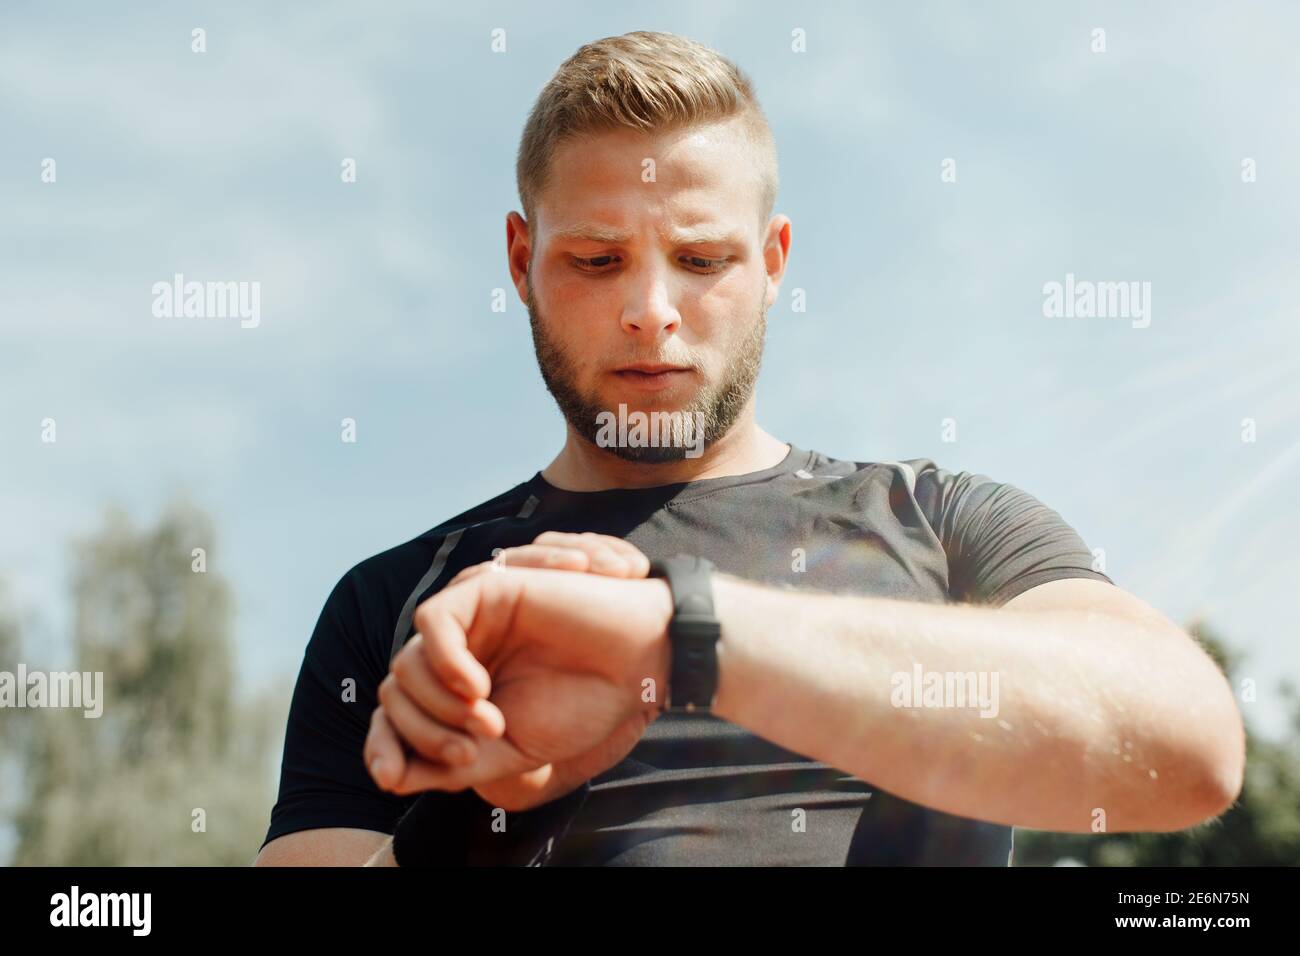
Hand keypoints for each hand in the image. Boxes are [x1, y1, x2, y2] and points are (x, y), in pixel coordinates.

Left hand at [364, 532, 666, 810]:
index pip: (397, 713)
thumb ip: (453, 764)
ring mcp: (471, 621)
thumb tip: (390, 777)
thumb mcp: (512, 752)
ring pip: (407, 661)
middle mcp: (460, 654)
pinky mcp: (487, 589)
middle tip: (473, 750)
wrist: (640, 666)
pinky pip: (434, 620)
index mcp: (463, 691)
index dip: (384, 745)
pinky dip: (444, 661)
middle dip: (422, 732)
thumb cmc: (587, 703)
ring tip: (488, 723)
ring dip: (437, 704)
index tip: (393, 778)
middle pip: (396, 690)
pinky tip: (476, 689)